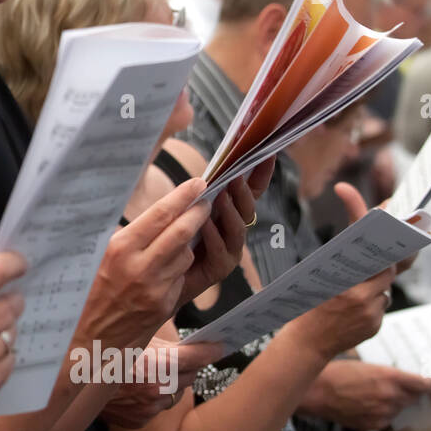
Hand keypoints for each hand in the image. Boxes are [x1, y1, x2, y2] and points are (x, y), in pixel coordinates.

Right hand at [78, 178, 211, 353]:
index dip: (184, 196)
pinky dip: (177, 269)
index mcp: (119, 249)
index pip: (160, 214)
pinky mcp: (162, 306)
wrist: (81, 339)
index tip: (198, 183)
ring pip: (185, 255)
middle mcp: (139, 267)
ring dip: (187, 243)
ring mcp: (154, 289)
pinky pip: (178, 278)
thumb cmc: (82, 292)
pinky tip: (164, 268)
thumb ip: (124, 236)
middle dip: (198, 213)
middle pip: (182, 232)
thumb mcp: (94, 256)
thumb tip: (154, 214)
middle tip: (207, 200)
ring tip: (180, 236)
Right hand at [99, 333, 222, 428]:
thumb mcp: (132, 336)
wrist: (71, 377)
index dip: (211, 349)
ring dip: (169, 383)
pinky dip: (152, 399)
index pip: (197, 357)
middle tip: (174, 356)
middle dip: (185, 366)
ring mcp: (148, 407)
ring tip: (149, 372)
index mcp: (158, 363)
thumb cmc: (100, 350)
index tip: (219, 345)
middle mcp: (157, 388)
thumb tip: (186, 337)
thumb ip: (162, 340)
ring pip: (174, 393)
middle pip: (189, 376)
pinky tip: (136, 387)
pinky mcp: (139, 420)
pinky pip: (156, 408)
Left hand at [178, 157, 273, 305]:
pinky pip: (219, 250)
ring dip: (230, 211)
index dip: (260, 173)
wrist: (161, 277)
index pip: (251, 189)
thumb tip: (203, 167)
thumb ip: (197, 191)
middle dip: (243, 190)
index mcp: (229, 211)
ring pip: (237, 228)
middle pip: (247, 207)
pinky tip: (205, 224)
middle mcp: (234, 229)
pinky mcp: (220, 267)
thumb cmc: (170, 237)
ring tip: (221, 196)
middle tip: (235, 175)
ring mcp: (230, 249)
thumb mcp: (183, 208)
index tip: (269, 153)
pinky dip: (213, 235)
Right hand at [286, 266, 395, 360]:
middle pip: (387, 282)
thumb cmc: (308, 311)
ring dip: (375, 293)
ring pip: (384, 297)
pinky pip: (378, 311)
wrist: (308, 343)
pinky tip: (354, 311)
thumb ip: (344, 275)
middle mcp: (365, 304)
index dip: (383, 263)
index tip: (379, 258)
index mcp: (352, 291)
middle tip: (373, 271)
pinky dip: (370, 308)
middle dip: (381, 276)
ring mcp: (371, 318)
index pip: (383, 270)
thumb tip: (362, 261)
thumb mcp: (320, 287)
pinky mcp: (374, 328)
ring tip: (358, 294)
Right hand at [300, 359, 430, 430]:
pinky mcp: (373, 425)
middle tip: (392, 389)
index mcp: (390, 377)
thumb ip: (388, 376)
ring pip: (399, 410)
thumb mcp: (365, 366)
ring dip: (393, 405)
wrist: (315, 392)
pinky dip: (380, 415)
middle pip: (413, 398)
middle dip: (407, 394)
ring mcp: (383, 413)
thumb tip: (404, 383)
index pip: (424, 384)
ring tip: (372, 397)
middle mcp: (391, 396)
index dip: (428, 385)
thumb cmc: (336, 374)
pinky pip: (385, 420)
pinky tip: (364, 406)